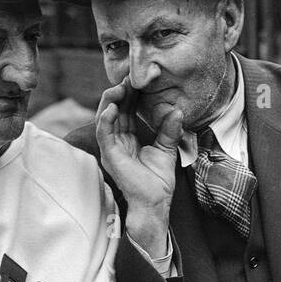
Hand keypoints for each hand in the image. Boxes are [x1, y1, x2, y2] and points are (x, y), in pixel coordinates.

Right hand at [97, 78, 180, 253]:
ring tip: (120, 86)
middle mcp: (117, 143)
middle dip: (121, 94)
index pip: (126, 113)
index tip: (139, 81)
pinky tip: (113, 106)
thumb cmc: (158, 182)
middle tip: (130, 78)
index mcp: (128, 140)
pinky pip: (103, 133)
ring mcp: (111, 149)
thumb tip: (177, 110)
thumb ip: (169, 130)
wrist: (154, 203)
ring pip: (105, 118)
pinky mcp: (109, 156)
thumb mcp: (167, 150)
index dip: (131, 97)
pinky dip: (105, 118)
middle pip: (115, 112)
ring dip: (111, 100)